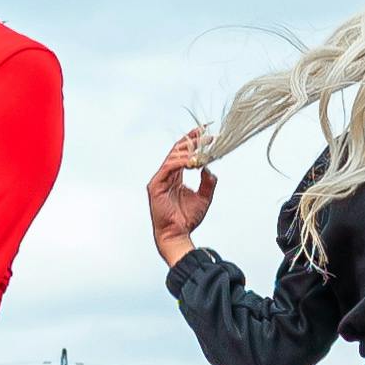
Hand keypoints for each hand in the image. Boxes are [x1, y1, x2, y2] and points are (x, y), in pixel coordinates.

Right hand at [146, 130, 216, 265]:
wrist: (177, 234)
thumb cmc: (187, 219)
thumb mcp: (204, 197)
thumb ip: (208, 182)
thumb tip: (209, 168)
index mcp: (175, 177)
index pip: (183, 153)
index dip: (192, 140)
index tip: (204, 130)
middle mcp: (166, 175)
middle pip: (177, 151)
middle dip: (192, 141)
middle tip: (206, 135)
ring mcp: (160, 179)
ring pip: (173, 157)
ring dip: (188, 151)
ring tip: (201, 148)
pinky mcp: (155, 185)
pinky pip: (168, 168)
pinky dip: (180, 163)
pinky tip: (192, 162)